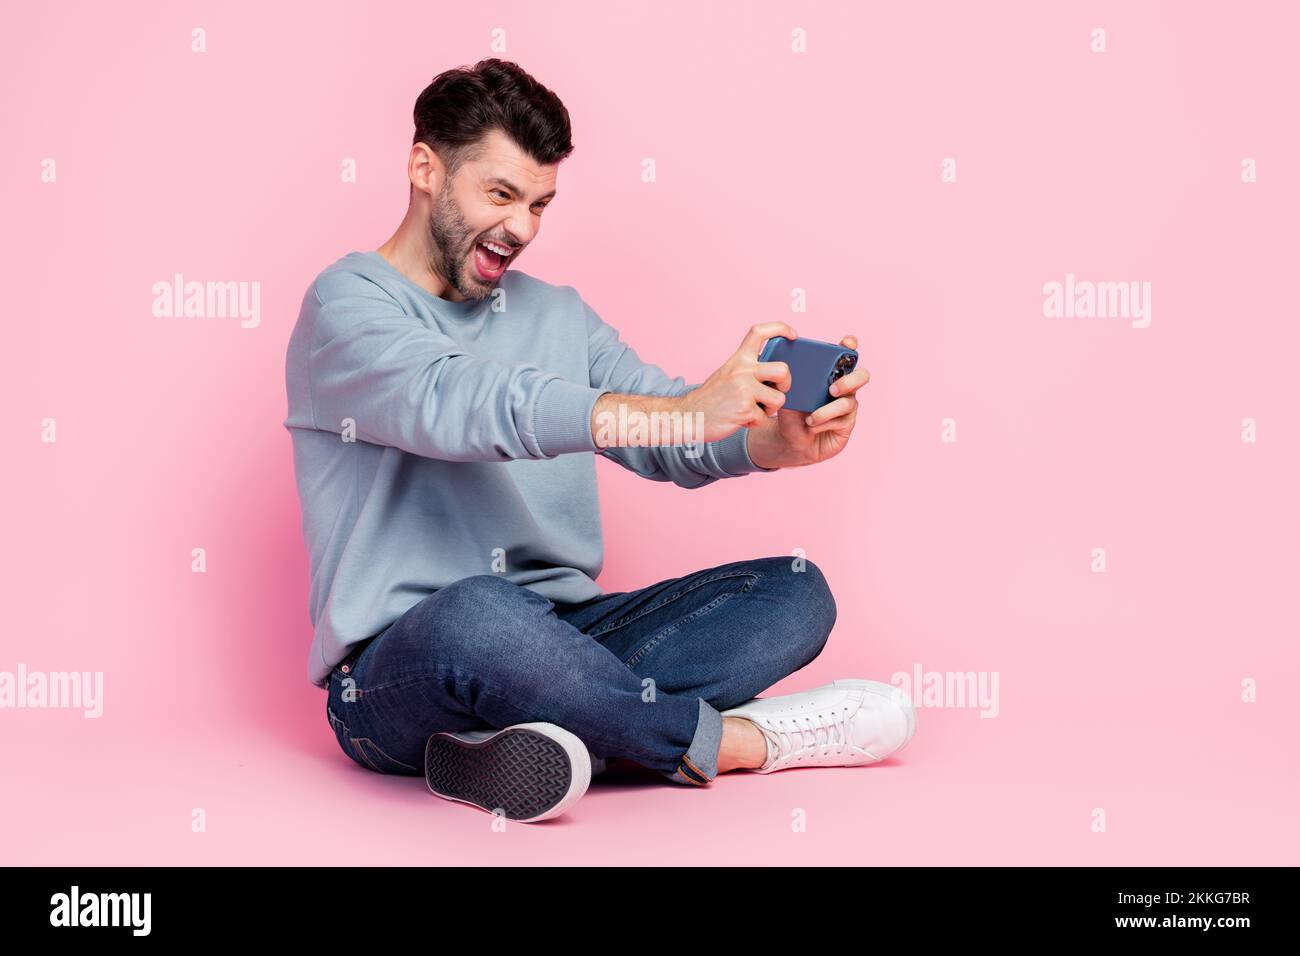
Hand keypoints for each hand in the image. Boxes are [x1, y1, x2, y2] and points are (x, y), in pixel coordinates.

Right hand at [680, 322, 795, 442]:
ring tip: (755, 410)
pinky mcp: (744, 409)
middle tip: (777, 390)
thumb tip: (778, 374)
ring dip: (771, 409)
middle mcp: (741, 370)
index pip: (760, 332)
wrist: (689, 415)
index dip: (780, 328)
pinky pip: (764, 418)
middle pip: (783, 370)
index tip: (793, 336)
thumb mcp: (728, 374)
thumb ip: (749, 370)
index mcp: (738, 359)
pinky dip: (755, 422)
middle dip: (786, 384)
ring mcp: (743, 389)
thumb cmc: (712, 398)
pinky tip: (742, 419)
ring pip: (779, 398)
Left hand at [747, 334, 867, 468]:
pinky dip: (823, 423)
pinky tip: (811, 426)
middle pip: (862, 376)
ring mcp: (848, 406)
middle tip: (831, 389)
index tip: (848, 343)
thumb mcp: (786, 394)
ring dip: (826, 411)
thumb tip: (785, 367)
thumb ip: (789, 380)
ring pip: (848, 403)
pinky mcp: (847, 424)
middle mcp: (844, 388)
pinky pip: (841, 421)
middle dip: (849, 381)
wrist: (790, 440)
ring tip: (810, 418)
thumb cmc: (791, 412)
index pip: (846, 355)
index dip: (850, 347)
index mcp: (830, 374)